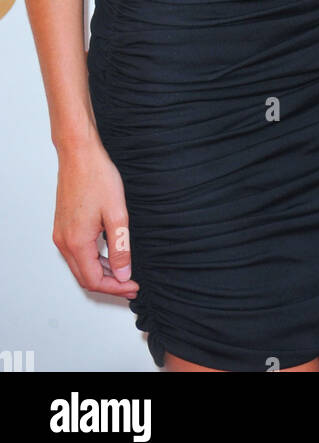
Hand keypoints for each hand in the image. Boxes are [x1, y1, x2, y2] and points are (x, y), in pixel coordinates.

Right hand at [53, 137, 138, 297]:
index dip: (115, 288)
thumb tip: (123, 274)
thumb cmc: (97, 177)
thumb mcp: (117, 213)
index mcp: (77, 242)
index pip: (94, 280)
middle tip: (131, 283)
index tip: (133, 286)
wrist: (79, 154)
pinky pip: (77, 253)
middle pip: (85, 277)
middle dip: (109, 284)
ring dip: (101, 272)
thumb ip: (120, 247)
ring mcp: (61, 234)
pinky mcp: (63, 226)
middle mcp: (64, 241)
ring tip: (124, 271)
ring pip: (80, 266)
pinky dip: (93, 259)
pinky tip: (109, 254)